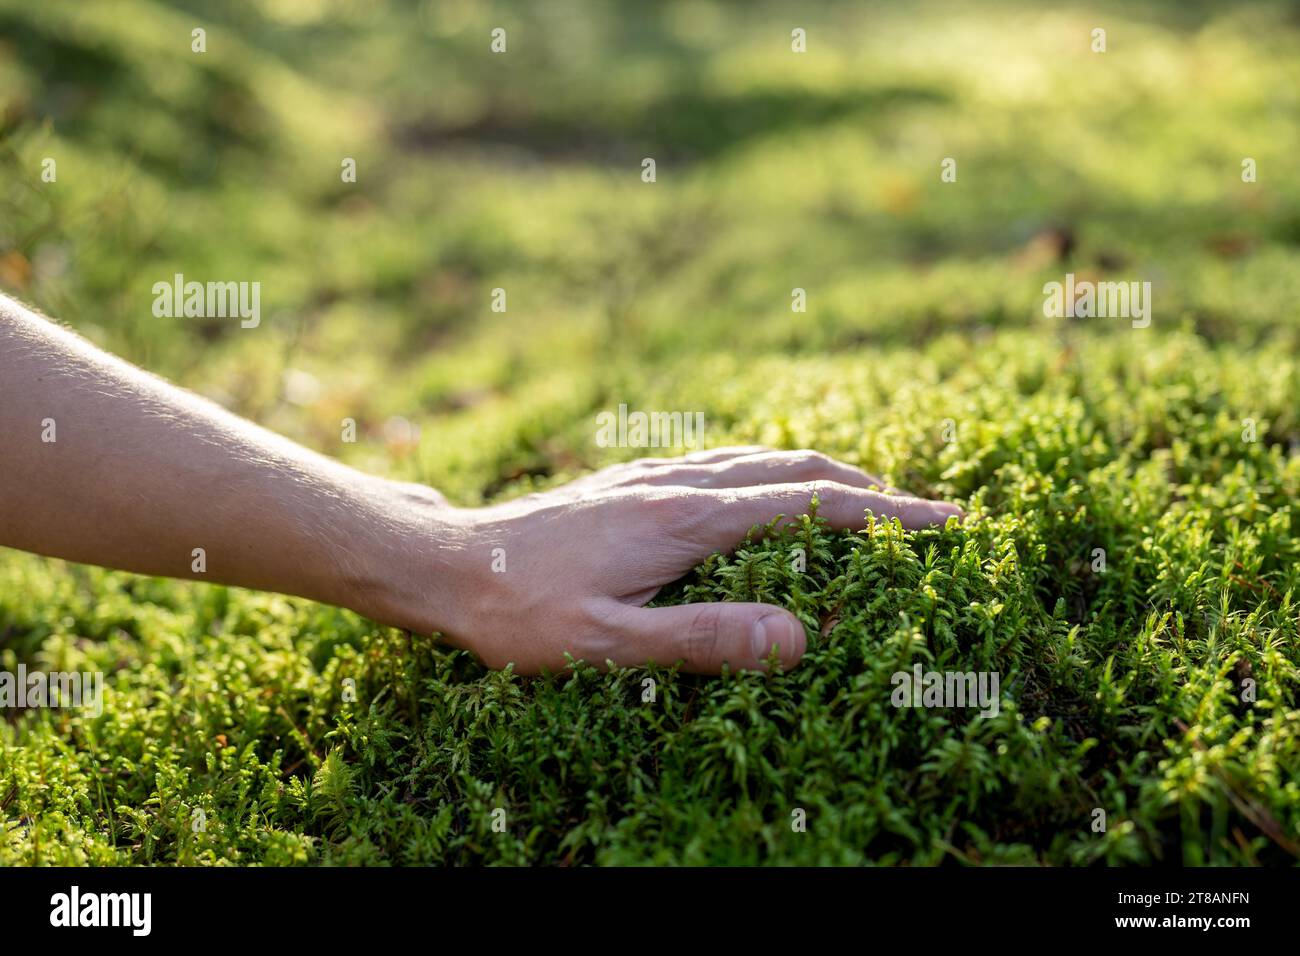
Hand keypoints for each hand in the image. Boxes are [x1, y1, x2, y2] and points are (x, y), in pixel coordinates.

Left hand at [388, 447, 962, 674]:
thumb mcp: (606, 644)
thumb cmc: (517, 613)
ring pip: (761, 460)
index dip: (886, 517)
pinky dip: (774, 472)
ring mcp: (653, 478)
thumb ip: (702, 640)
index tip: (949, 523)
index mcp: (685, 520)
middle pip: (796, 470)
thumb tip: (801, 638)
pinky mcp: (631, 485)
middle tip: (927, 515)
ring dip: (824, 475)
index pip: (810, 508)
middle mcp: (677, 485)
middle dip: (870, 490)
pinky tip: (768, 490)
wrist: (444, 564)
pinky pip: (724, 464)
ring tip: (867, 500)